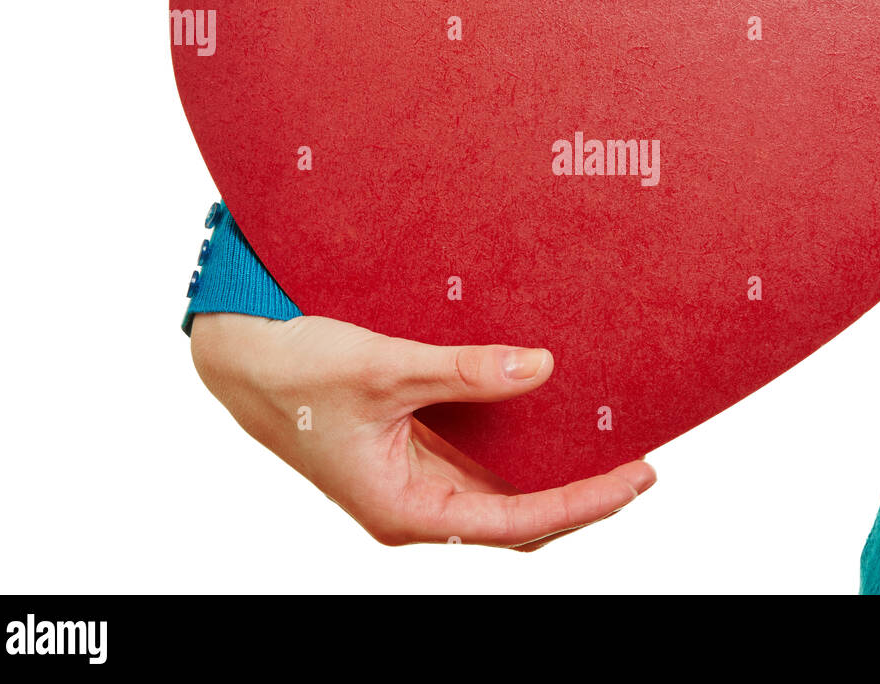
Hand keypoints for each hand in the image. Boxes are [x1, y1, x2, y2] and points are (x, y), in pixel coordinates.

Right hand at [189, 313, 654, 549]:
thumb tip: (540, 367)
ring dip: (555, 473)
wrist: (238, 357)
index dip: (581, 503)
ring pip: (502, 491)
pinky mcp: (413, 451)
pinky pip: (481, 461)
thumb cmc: (293, 374)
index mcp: (403, 510)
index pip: (515, 522)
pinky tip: (553, 420)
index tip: (632, 479)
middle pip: (518, 517)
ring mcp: (415, 480)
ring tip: (612, 445)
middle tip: (641, 466)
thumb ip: (464, 372)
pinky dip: (522, 446)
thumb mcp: (384, 370)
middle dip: (582, 496)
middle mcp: (415, 505)